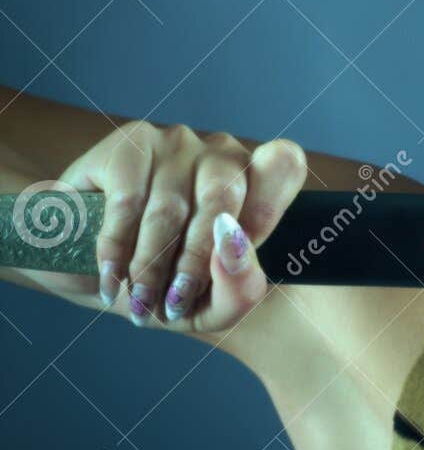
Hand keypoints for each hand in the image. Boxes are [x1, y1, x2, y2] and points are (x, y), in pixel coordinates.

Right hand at [56, 121, 305, 331]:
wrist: (112, 279)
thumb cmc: (179, 290)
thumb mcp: (219, 307)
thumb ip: (241, 285)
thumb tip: (229, 241)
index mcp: (259, 182)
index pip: (284, 165)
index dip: (261, 211)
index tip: (233, 257)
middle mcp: (223, 153)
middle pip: (222, 198)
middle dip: (193, 263)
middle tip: (173, 304)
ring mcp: (177, 142)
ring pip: (169, 208)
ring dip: (150, 267)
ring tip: (141, 303)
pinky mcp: (130, 143)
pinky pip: (126, 202)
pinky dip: (116, 249)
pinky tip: (112, 277)